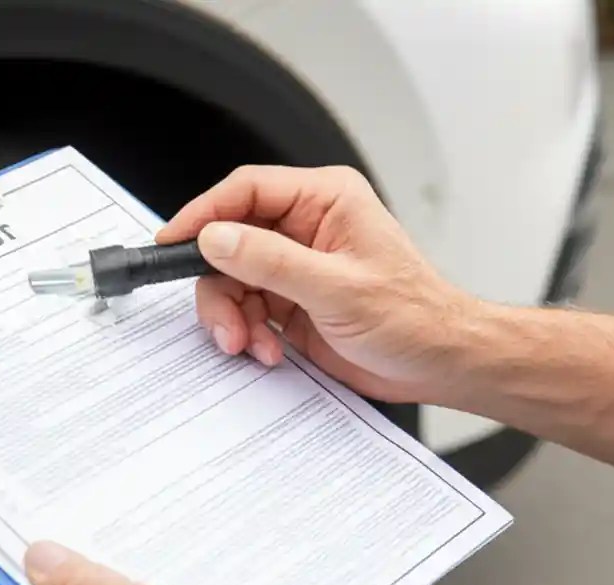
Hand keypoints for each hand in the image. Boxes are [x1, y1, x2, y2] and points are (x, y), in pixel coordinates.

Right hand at [157, 165, 480, 404]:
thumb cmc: (415, 318)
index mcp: (324, 201)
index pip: (246, 191)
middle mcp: (306, 228)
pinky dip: (246, 333)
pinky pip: (245, 309)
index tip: (173, 240)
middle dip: (219, 285)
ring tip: (249, 343)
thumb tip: (216, 238)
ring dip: (232, 316)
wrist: (440, 363)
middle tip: (223, 321)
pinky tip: (268, 349)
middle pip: (229, 241)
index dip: (204, 214)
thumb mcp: (337, 289)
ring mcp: (296, 266)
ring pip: (231, 280)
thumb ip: (270, 261)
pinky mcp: (291, 301)